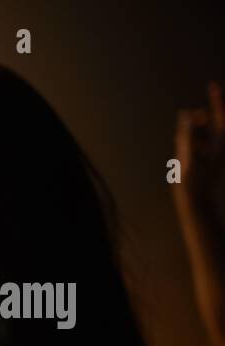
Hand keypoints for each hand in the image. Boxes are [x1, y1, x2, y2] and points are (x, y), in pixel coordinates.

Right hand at [176, 82, 224, 207]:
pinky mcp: (206, 156)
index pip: (220, 113)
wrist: (196, 201)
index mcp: (222, 140)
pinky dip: (188, 145)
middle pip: (207, 121)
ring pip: (198, 132)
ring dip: (189, 136)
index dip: (216, 98)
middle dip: (196, 121)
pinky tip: (184, 158)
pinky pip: (194, 142)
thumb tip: (186, 114)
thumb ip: (188, 133)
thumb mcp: (190, 155)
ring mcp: (213, 150)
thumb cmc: (195, 179)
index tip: (212, 85)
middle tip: (185, 127)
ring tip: (184, 154)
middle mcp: (220, 143)